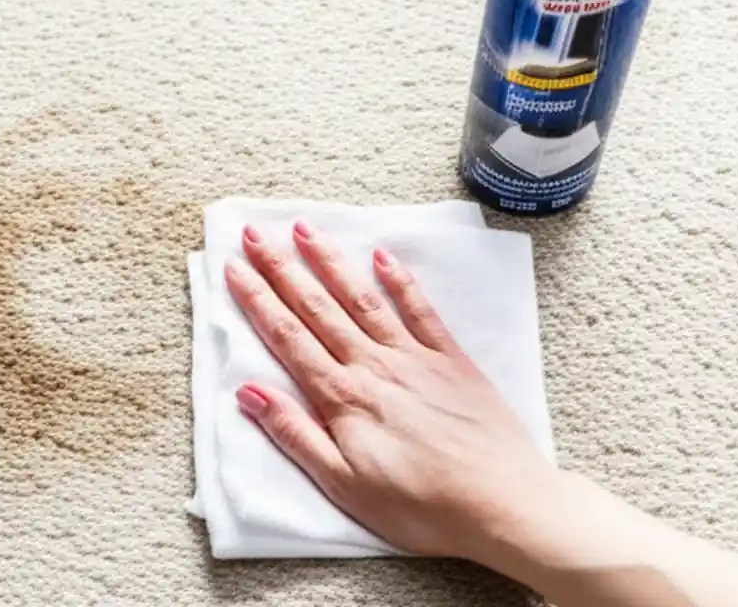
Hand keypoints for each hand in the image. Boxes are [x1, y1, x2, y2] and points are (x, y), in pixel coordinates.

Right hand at [224, 220, 558, 560]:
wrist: (503, 504)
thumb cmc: (421, 508)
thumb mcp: (343, 486)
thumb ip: (295, 435)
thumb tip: (249, 393)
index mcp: (343, 398)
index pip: (288, 338)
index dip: (257, 300)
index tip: (234, 267)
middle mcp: (375, 367)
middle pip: (318, 308)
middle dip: (282, 268)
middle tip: (255, 233)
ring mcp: (415, 359)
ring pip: (362, 299)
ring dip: (331, 262)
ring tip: (306, 230)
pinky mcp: (453, 361)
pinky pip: (421, 310)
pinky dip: (399, 281)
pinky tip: (381, 256)